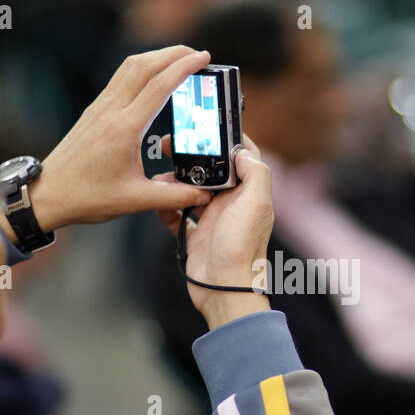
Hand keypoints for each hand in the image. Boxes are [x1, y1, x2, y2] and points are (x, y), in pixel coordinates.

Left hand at [28, 46, 215, 229]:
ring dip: (157, 56)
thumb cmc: (87, 197)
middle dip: (174, 53)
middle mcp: (111, 111)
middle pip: (145, 65)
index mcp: (124, 129)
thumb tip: (204, 194)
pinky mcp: (94, 110)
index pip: (159, 86)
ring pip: (130, 67)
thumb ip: (173, 197)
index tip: (204, 58)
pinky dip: (141, 68)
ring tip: (179, 58)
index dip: (184, 67)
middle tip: (198, 54)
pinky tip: (152, 76)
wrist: (49, 195)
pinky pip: (120, 78)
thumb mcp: (135, 200)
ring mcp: (100, 107)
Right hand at [155, 135, 273, 329]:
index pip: (242, 157)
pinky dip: (165, 207)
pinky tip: (159, 204)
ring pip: (189, 189)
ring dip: (174, 181)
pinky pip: (175, 214)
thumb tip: (242, 151)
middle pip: (210, 170)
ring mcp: (211, 218)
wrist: (223, 289)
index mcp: (248, 193)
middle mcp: (231, 203)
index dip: (228, 139)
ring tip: (160, 179)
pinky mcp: (194, 235)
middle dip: (191, 156)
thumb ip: (255, 173)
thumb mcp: (256, 205)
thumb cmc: (242, 248)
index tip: (208, 125)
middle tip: (171, 145)